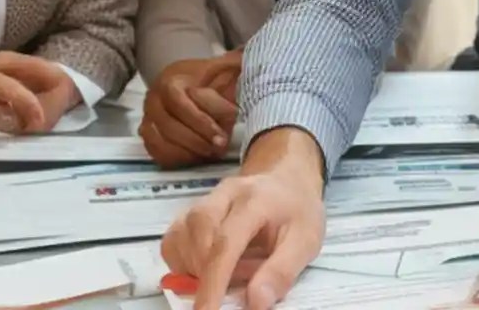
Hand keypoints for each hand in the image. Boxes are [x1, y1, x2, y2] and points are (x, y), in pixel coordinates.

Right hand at [140, 52, 240, 168]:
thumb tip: (249, 59)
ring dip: (187, 151)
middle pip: (169, 125)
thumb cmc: (211, 80)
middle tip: (220, 147)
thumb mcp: (224, 68)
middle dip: (197, 139)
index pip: (178, 101)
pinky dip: (176, 158)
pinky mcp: (148, 135)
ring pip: (160, 141)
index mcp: (170, 80)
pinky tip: (196, 158)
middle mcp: (153, 99)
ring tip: (211, 153)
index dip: (200, 120)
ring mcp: (148, 118)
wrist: (191, 85)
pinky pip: (156, 152)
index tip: (223, 133)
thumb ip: (235, 65)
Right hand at [162, 128, 325, 309]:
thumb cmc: (297, 212)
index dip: (213, 284)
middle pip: (197, 236)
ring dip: (194, 269)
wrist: (286, 181)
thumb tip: (256, 304)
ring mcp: (202, 200)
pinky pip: (172, 240)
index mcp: (254, 201)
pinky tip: (207, 267)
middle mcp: (223, 195)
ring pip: (179, 237)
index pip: (225, 243)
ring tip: (226, 274)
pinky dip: (183, 262)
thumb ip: (281, 272)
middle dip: (208, 275)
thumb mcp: (306, 242)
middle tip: (235, 285)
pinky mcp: (190, 210)